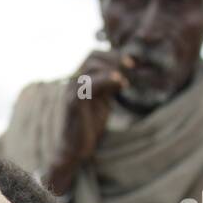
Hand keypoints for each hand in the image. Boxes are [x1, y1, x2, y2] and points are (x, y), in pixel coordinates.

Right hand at [48, 49, 133, 192]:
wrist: (75, 147)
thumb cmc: (89, 126)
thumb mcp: (103, 102)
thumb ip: (109, 88)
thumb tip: (122, 76)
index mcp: (80, 79)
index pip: (94, 55)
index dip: (112, 55)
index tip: (130, 63)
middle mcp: (74, 81)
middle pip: (92, 55)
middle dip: (113, 57)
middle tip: (131, 66)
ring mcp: (71, 90)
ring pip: (90, 65)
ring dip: (111, 68)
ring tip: (124, 80)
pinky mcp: (73, 101)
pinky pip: (89, 83)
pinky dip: (106, 79)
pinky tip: (120, 82)